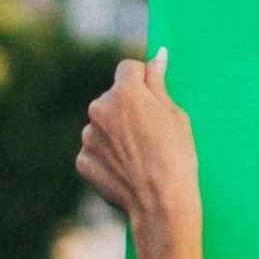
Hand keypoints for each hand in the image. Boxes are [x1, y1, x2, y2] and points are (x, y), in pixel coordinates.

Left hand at [75, 54, 203, 258]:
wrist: (161, 203)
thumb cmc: (176, 156)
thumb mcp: (174, 114)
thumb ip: (158, 83)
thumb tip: (159, 55)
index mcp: (124, 92)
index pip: (128, 68)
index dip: (143, 81)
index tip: (153, 100)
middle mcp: (99, 109)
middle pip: (113, 99)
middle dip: (128, 110)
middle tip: (151, 135)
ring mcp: (88, 136)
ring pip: (103, 126)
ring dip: (116, 134)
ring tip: (140, 157)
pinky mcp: (83, 161)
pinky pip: (95, 151)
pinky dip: (108, 158)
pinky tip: (127, 171)